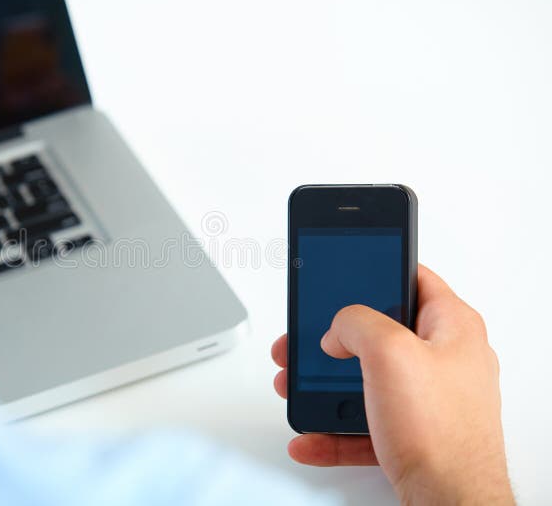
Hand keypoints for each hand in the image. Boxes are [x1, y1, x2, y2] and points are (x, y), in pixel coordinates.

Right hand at [271, 266, 513, 504]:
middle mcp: (443, 359)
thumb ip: (356, 323)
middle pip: (377, 332)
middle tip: (307, 340)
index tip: (348, 268)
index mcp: (451, 327)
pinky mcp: (413, 431)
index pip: (413, 277)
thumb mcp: (389, 353)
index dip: (377, 268)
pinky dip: (333, 427)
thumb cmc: (440, 433)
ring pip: (365, 378)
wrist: (452, 502)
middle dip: (333, 339)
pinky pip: (364, 421)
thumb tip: (338, 329)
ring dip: (324, 384)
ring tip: (297, 385)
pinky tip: (311, 434)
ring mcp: (428, 397)